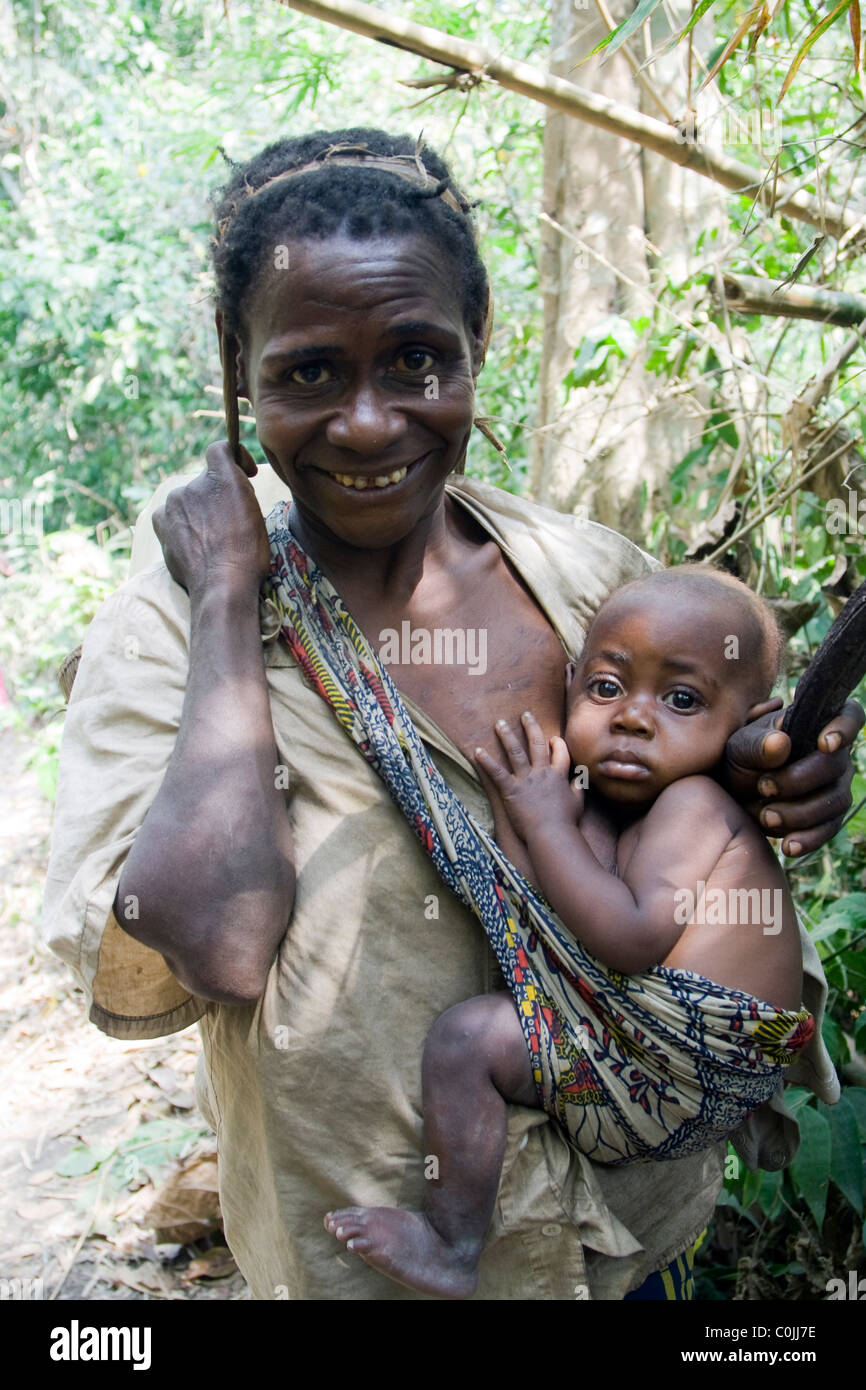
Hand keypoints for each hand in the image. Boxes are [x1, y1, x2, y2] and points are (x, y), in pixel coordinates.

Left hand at [152, 441, 271, 600]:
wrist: (222, 585)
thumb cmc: (248, 553)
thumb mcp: (256, 513)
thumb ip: (238, 490)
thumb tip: (231, 484)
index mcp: (221, 477)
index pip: (220, 448)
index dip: (233, 456)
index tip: (244, 472)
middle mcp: (193, 484)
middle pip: (204, 480)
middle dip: (216, 494)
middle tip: (229, 520)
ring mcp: (173, 504)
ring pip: (187, 499)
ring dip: (198, 510)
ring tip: (211, 537)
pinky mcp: (160, 523)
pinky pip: (169, 515)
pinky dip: (180, 524)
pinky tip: (194, 542)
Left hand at [474, 712, 581, 841]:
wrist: (552, 833)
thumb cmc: (566, 821)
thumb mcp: (577, 802)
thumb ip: (577, 788)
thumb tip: (579, 779)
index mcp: (558, 775)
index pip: (560, 752)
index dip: (557, 744)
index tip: (553, 738)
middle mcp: (542, 773)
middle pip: (536, 743)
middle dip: (531, 727)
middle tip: (524, 714)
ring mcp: (526, 780)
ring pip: (515, 752)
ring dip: (507, 736)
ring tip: (499, 723)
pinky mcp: (511, 790)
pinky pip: (497, 772)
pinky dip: (486, 762)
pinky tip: (478, 751)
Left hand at [724, 698, 863, 856]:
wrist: (731, 794)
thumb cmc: (740, 758)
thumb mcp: (739, 746)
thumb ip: (757, 744)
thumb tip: (781, 744)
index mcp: (817, 724)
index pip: (850, 715)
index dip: (845, 727)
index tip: (824, 743)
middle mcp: (835, 755)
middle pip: (836, 765)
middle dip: (800, 779)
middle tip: (764, 787)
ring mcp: (835, 787)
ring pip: (834, 801)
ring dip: (800, 812)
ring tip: (766, 816)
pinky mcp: (828, 818)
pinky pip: (828, 830)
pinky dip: (808, 839)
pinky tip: (788, 846)